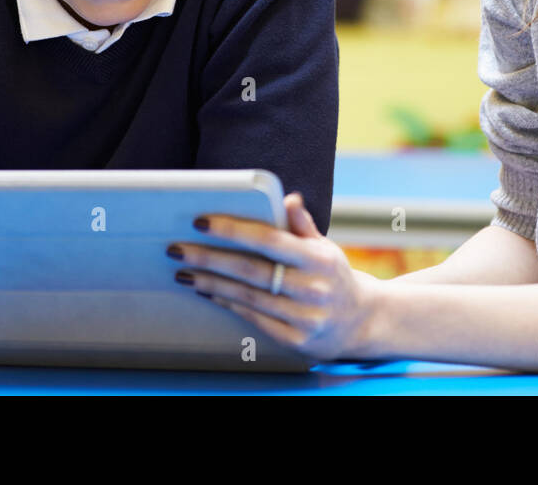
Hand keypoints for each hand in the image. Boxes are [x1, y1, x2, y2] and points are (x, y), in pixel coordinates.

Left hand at [167, 192, 380, 361]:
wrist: (360, 321)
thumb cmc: (333, 276)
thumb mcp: (325, 247)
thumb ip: (302, 225)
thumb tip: (287, 198)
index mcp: (320, 258)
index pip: (269, 240)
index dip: (233, 230)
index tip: (201, 222)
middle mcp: (313, 288)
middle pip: (251, 270)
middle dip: (209, 258)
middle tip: (177, 248)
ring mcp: (305, 317)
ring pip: (247, 296)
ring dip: (211, 282)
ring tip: (184, 271)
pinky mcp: (295, 340)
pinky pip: (253, 318)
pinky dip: (227, 303)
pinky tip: (208, 291)